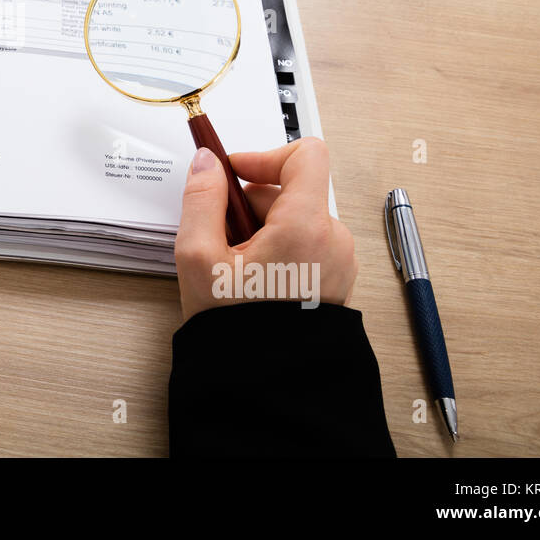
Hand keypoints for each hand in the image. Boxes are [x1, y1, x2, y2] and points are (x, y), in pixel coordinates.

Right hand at [175, 138, 355, 320]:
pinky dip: (278, 247)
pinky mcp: (338, 277)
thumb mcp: (198, 258)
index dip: (265, 155)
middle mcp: (334, 239)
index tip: (234, 172)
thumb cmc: (237, 329)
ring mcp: (340, 260)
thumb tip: (207, 162)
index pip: (306, 155)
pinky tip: (253, 277)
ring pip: (297, 217)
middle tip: (221, 237)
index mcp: (306, 226)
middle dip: (251, 204)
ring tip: (235, 265)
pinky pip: (307, 242)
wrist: (267, 384)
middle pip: (292, 190)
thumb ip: (200, 199)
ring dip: (262, 228)